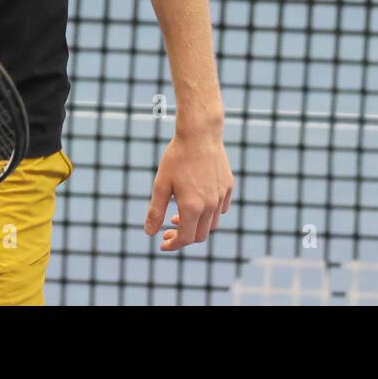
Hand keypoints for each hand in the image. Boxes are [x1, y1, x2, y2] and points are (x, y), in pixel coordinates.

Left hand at [144, 131, 233, 250]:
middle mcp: (210, 205)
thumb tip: (149, 233)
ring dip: (196, 227)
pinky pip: (221, 209)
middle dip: (183, 238)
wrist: (200, 134)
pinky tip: (198, 204)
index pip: (185, 238)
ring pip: (212, 224)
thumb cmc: (177, 158)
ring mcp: (221, 196)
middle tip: (168, 231)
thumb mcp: (161, 185)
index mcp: (192, 207)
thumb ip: (155, 212)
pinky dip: (209, 214)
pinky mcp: (228, 186)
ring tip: (180, 217)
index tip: (162, 242)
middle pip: (200, 235)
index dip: (173, 244)